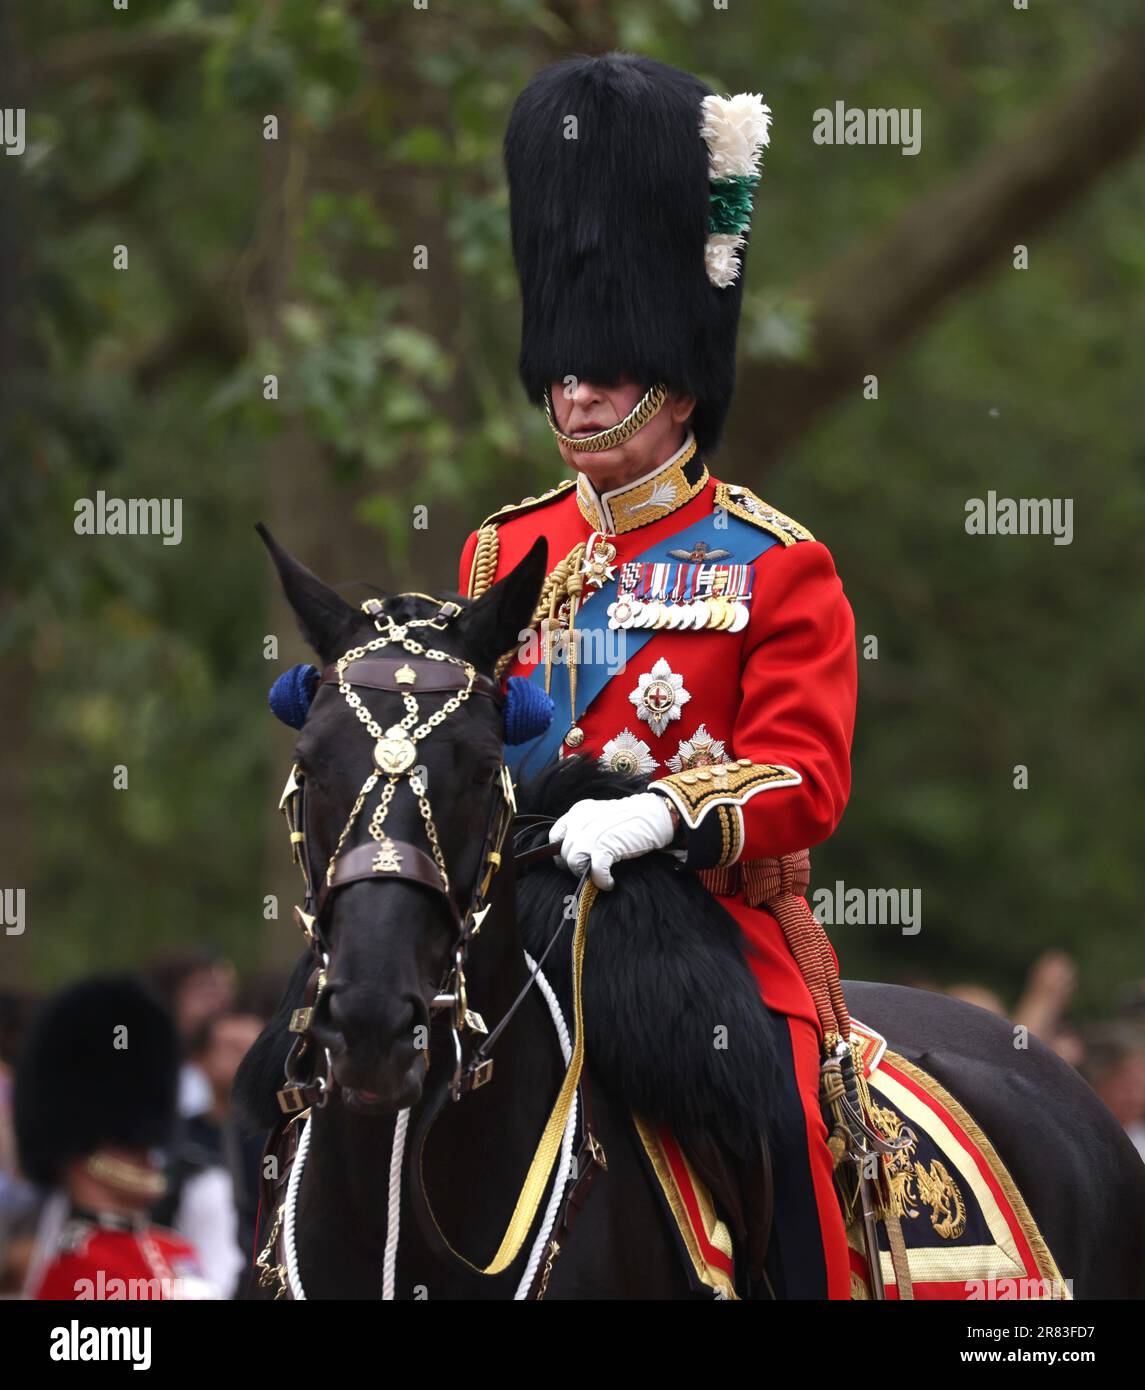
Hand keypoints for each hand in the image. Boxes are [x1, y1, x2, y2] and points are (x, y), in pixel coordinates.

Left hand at [548, 792, 676, 889]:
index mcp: (578, 811)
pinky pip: (594, 871)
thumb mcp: (600, 816)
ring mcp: (592, 833)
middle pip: (564, 853)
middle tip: (591, 871)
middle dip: (575, 866)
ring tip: (600, 877)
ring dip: (586, 874)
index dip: (561, 852)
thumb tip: (574, 854)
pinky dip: (601, 881)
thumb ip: (584, 828)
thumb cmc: (629, 818)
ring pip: (574, 863)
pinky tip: (609, 883)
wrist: (654, 814)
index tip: (572, 861)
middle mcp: (580, 821)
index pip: (554, 836)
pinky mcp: (606, 846)